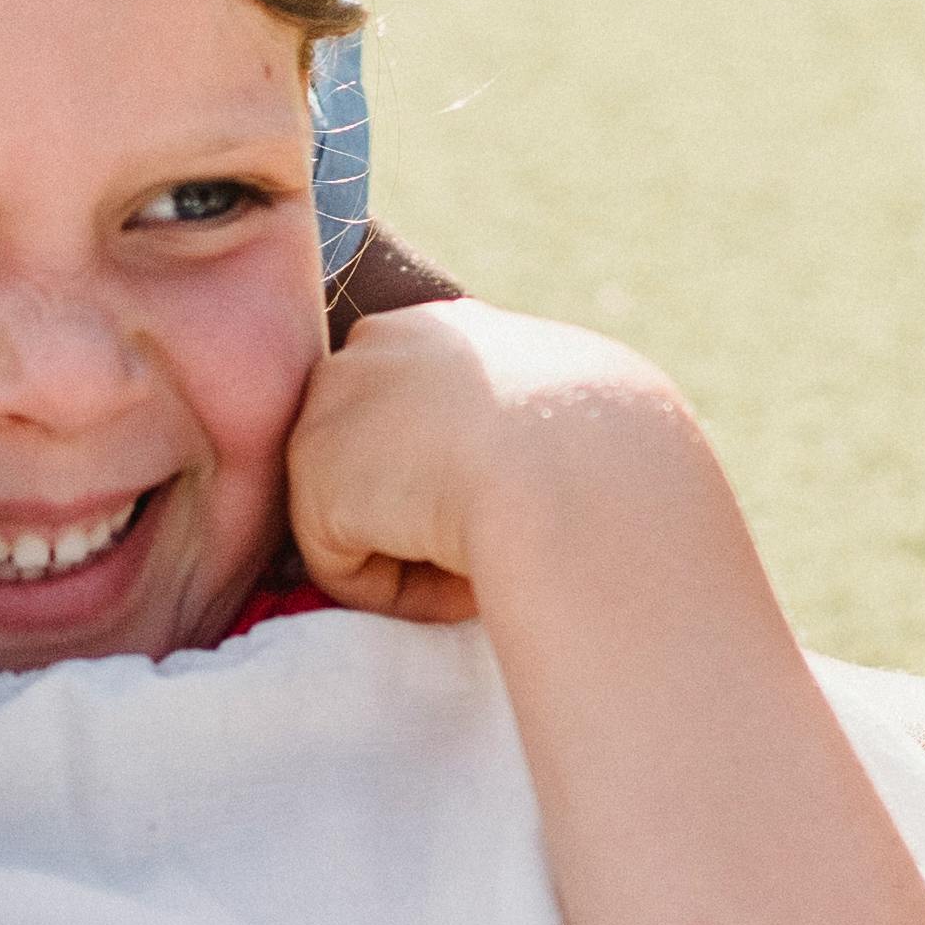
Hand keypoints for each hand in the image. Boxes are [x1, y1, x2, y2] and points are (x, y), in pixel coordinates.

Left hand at [286, 299, 703, 625]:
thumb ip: (518, 432)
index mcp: (444, 328)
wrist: (581, 468)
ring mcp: (334, 404)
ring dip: (416, 556)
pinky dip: (402, 596)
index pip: (411, 407)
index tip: (500, 503)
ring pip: (362, 517)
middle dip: (414, 511)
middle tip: (491, 544)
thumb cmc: (610, 453)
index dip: (446, 469)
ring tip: (490, 560)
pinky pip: (348, 572)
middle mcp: (377, 346)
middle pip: (370, 460)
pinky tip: (460, 576)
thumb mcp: (574, 416)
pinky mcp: (314, 477)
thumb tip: (514, 477)